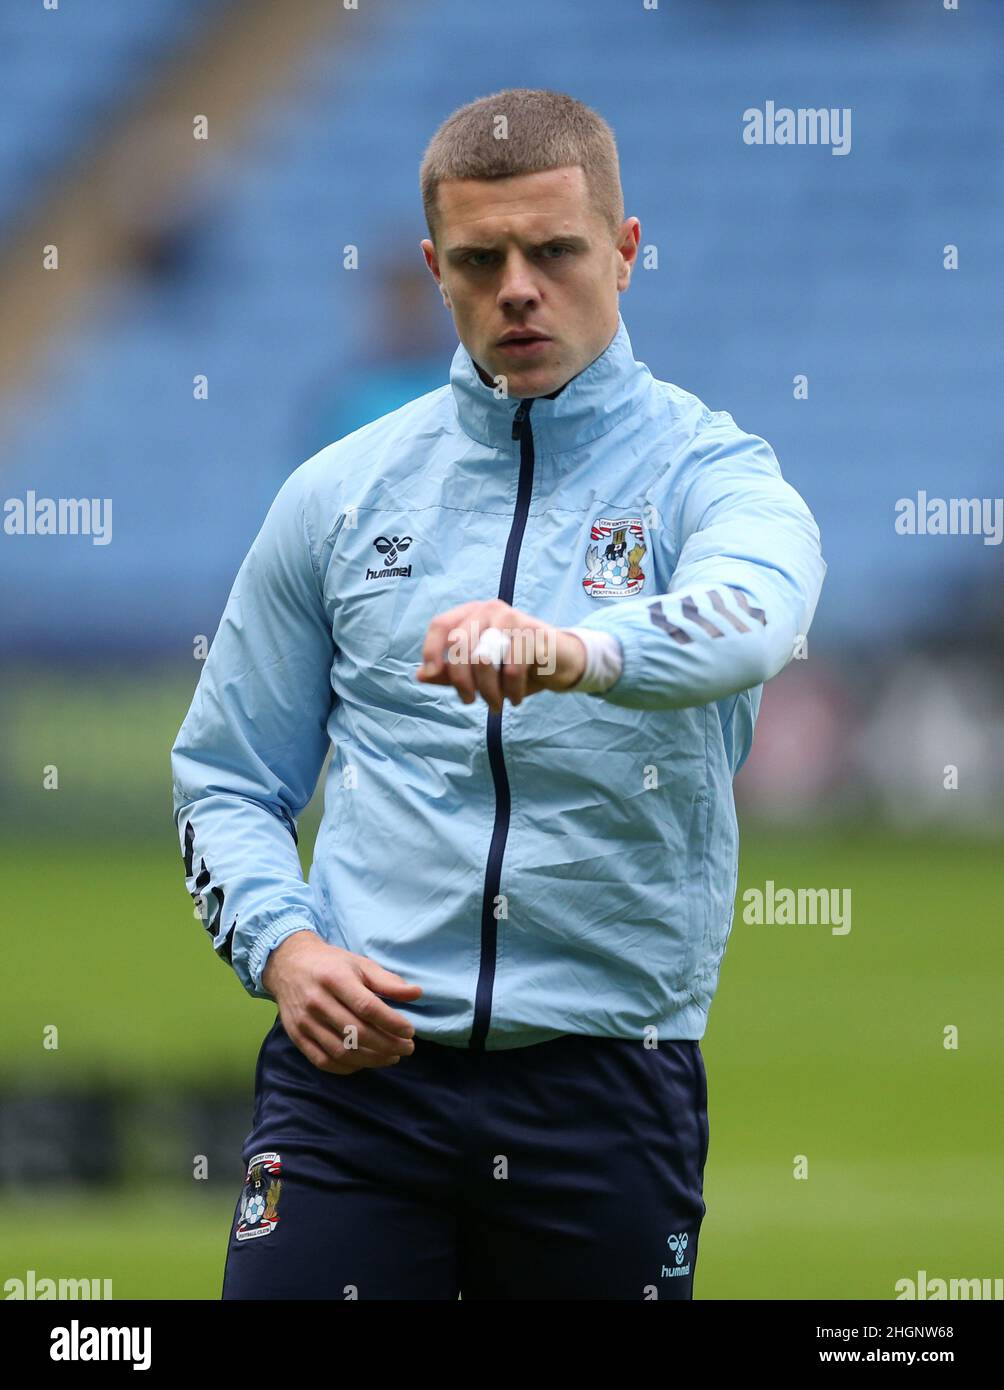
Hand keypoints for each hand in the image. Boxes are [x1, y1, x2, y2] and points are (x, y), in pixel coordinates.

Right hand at [262, 931, 421, 1074]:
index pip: (367, 1007)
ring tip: (391, 1057)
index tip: (410, 1031)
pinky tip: (365, 1062)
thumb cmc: (331, 964)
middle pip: (356, 1032)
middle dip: (388, 1045)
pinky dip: (347, 1067)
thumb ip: (387, 981)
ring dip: (371, 1060)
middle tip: (407, 1048)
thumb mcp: (360, 964)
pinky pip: (323, 1061)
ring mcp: (305, 1022)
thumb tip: (416, 993)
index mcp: (335, 979)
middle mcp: (317, 1001)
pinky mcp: (297, 1037)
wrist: (287, 965)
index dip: (392, 1022)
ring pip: (341, 1051)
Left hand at [416, 599, 586, 712]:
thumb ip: (450, 672)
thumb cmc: (515, 665)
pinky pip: (512, 669)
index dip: (432, 649)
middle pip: (460, 646)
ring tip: (497, 705)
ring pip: (484, 660)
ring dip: (488, 692)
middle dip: (463, 682)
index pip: (441, 625)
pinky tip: (515, 699)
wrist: (561, 661)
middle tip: (471, 702)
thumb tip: (421, 674)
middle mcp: (489, 610)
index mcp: (472, 614)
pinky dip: (511, 692)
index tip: (431, 674)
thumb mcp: (479, 672)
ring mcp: (512, 618)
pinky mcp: (532, 633)